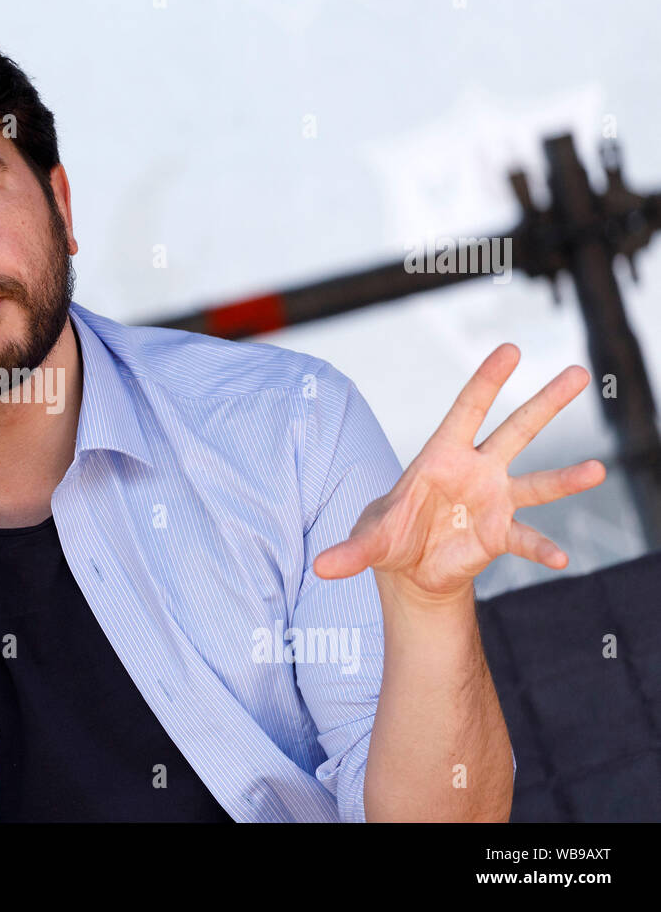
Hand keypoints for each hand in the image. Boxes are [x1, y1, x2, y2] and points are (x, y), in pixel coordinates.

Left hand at [313, 344, 605, 603]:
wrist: (411, 568)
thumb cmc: (389, 536)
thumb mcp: (367, 541)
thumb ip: (349, 551)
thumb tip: (320, 567)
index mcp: (441, 456)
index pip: (466, 410)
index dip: (487, 380)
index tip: (511, 349)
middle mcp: (476, 471)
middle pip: (516, 430)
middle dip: (545, 402)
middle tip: (578, 373)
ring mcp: (495, 500)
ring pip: (538, 481)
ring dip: (566, 478)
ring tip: (597, 471)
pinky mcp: (502, 534)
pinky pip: (527, 538)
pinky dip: (542, 548)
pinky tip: (560, 558)